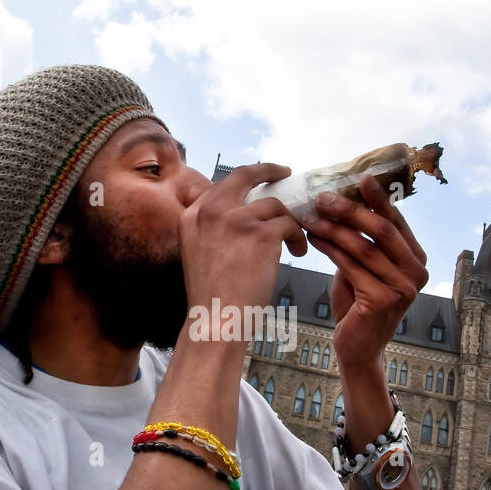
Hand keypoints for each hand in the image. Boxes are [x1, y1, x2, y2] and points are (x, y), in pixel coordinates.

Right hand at [179, 164, 308, 318]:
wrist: (217, 319)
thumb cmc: (212, 295)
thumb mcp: (197, 250)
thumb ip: (211, 227)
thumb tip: (239, 212)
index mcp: (193, 215)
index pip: (222, 184)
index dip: (244, 180)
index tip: (258, 182)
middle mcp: (211, 211)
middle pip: (245, 175)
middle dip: (268, 170)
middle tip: (284, 172)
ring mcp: (236, 220)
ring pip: (274, 205)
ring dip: (289, 221)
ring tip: (295, 241)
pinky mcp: (260, 234)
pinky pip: (288, 225)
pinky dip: (297, 238)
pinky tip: (297, 252)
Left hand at [301, 174, 428, 371]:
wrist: (358, 346)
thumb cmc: (358, 301)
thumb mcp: (363, 265)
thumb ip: (362, 240)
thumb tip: (341, 200)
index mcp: (416, 257)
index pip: (396, 220)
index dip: (378, 198)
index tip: (360, 176)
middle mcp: (417, 271)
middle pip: (382, 229)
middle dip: (350, 209)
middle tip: (323, 196)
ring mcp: (403, 288)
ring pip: (362, 247)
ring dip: (332, 228)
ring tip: (308, 216)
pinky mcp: (383, 301)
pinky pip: (350, 265)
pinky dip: (328, 248)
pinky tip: (311, 237)